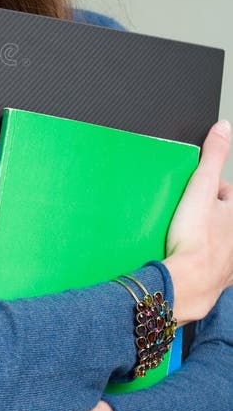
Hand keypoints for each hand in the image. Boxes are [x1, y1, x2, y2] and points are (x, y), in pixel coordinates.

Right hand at [164, 120, 232, 322]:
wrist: (187, 282)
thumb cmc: (195, 238)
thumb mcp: (201, 186)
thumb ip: (214, 156)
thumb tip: (223, 129)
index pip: (226, 192)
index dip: (209, 187)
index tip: (192, 188)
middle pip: (222, 217)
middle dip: (207, 212)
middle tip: (184, 209)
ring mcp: (230, 261)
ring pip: (218, 240)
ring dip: (204, 235)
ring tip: (182, 232)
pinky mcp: (218, 279)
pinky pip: (211, 264)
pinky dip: (200, 258)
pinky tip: (185, 256)